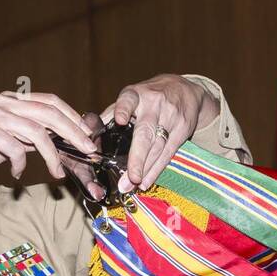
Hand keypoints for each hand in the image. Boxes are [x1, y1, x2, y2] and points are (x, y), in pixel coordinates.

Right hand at [0, 91, 96, 206]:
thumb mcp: (12, 140)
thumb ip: (34, 136)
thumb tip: (64, 141)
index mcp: (13, 99)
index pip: (51, 102)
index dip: (73, 117)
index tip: (88, 135)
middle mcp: (5, 101)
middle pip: (50, 113)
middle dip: (73, 133)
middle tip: (88, 150)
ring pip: (37, 132)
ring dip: (52, 155)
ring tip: (57, 173)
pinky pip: (16, 148)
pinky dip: (21, 164)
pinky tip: (17, 174)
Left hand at [102, 75, 217, 192]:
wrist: (186, 90)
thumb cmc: (151, 96)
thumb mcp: (132, 97)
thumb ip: (112, 113)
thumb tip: (90, 132)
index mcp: (135, 95)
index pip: (128, 100)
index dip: (123, 109)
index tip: (120, 120)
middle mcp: (153, 104)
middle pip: (145, 133)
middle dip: (137, 157)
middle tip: (131, 177)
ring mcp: (170, 117)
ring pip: (157, 147)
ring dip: (145, 169)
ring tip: (132, 185)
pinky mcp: (182, 129)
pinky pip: (168, 153)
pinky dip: (156, 169)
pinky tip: (147, 181)